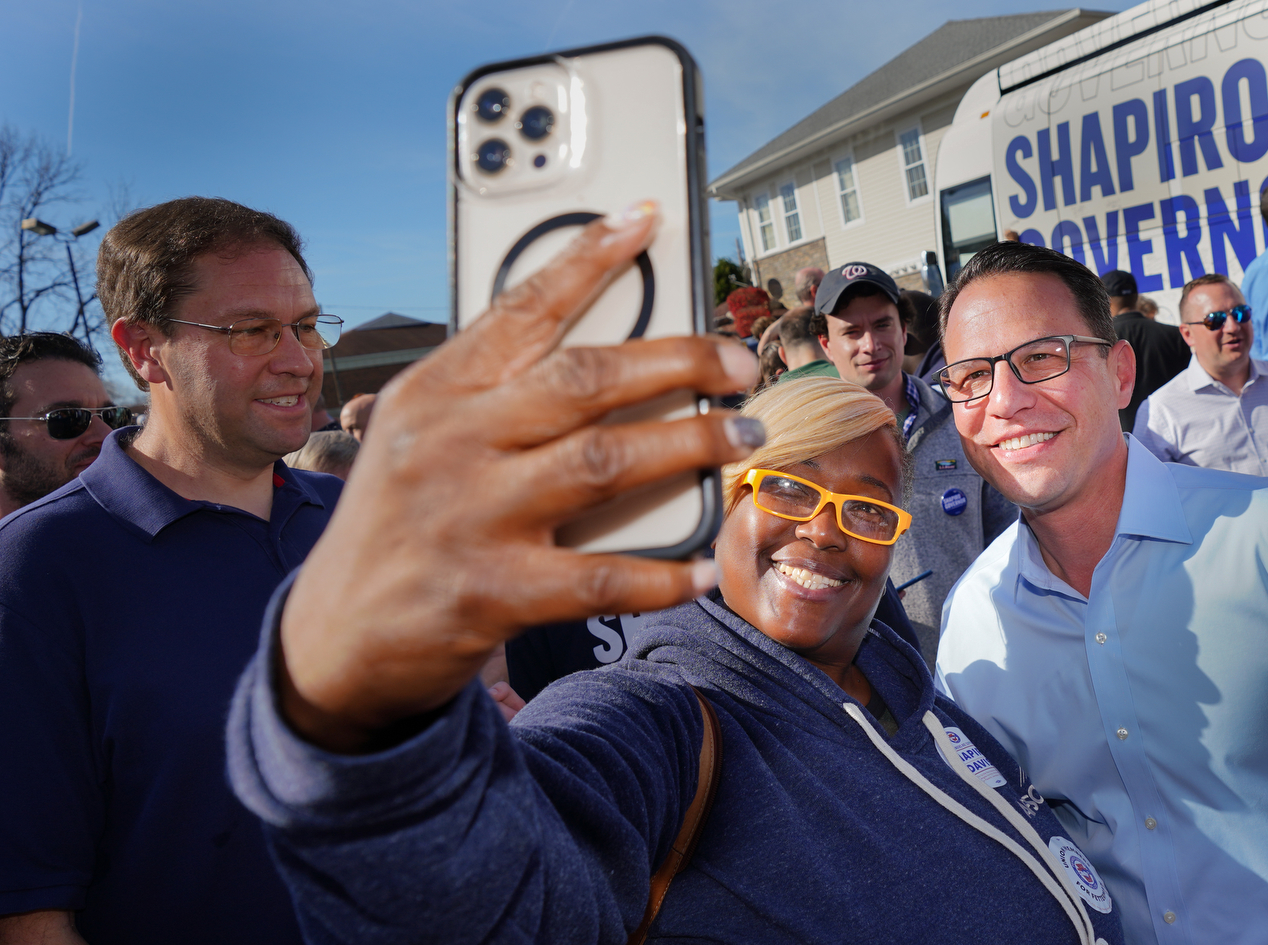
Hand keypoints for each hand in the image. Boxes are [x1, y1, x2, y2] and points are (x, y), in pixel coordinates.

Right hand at [276, 201, 764, 752]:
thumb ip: (497, 395)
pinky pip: (601, 576)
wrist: (333, 640)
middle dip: (677, 361)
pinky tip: (700, 567)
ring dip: (690, 445)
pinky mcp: (492, 592)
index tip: (643, 218)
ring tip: (743, 435)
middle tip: (737, 363)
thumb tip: (617, 359)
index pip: (522, 308)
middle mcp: (450, 443)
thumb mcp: (422, 437)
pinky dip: (661, 573)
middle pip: (585, 379)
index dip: (589, 258)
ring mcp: (471, 517)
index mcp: (436, 392)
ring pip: (606, 461)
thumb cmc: (401, 523)